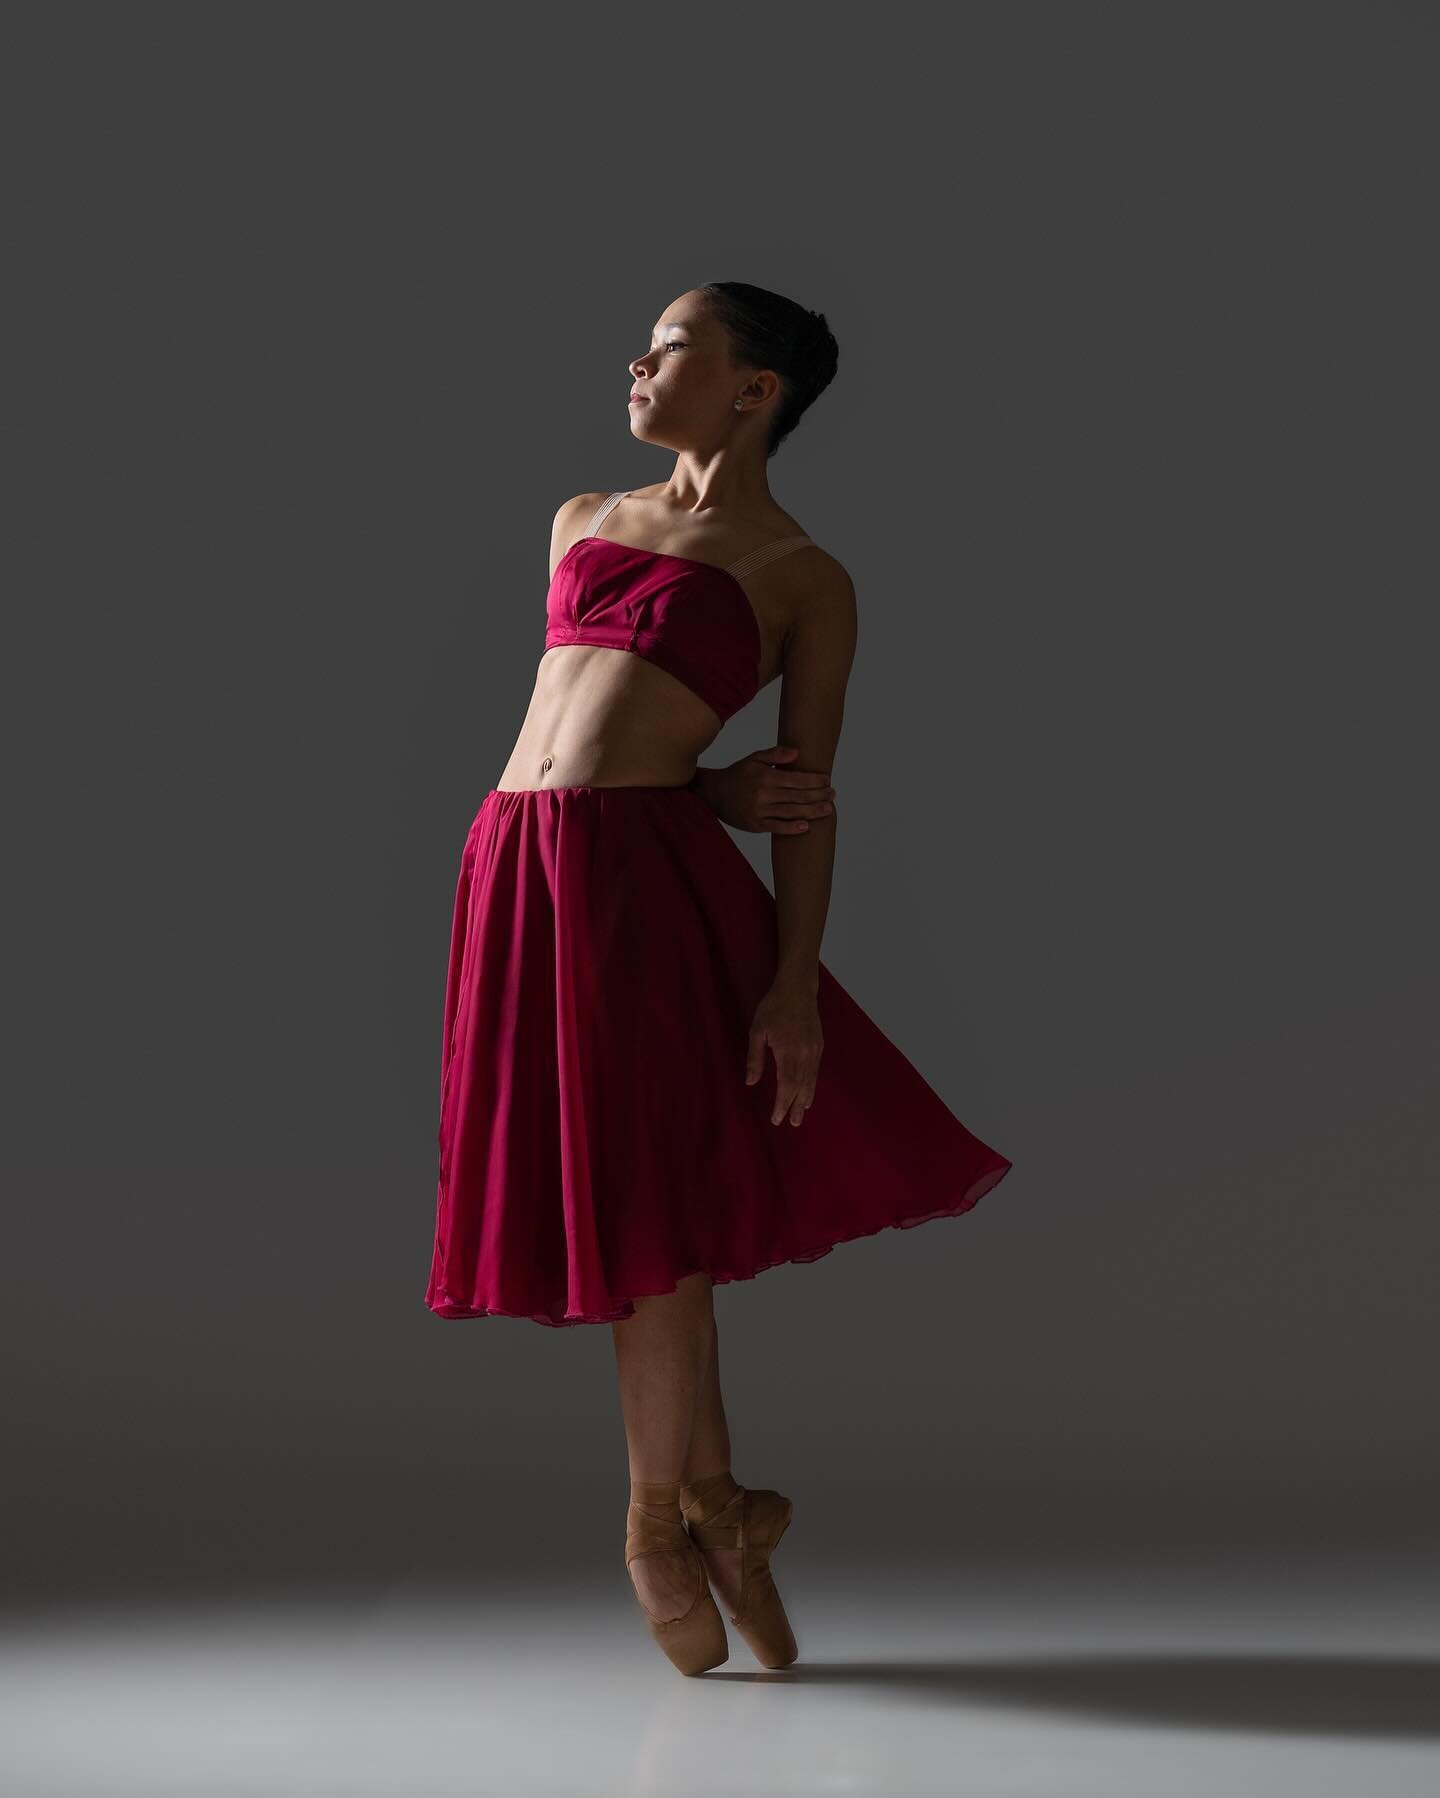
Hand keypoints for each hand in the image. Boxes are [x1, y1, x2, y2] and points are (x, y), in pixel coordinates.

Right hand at [696, 745, 835, 833]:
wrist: (713, 793)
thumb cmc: (738, 774)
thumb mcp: (753, 758)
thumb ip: (775, 753)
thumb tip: (798, 753)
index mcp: (765, 776)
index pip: (796, 779)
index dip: (814, 780)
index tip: (827, 780)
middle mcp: (763, 794)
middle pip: (797, 796)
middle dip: (819, 795)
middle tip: (833, 794)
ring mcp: (758, 811)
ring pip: (791, 812)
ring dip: (812, 811)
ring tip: (828, 809)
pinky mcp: (754, 825)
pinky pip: (776, 827)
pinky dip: (792, 828)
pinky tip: (806, 826)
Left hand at [746, 979, 824, 1125]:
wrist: (797, 989)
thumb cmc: (773, 1008)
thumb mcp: (757, 1030)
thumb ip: (755, 1058)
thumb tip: (750, 1082)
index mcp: (787, 1051)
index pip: (786, 1085)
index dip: (782, 1103)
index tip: (777, 1118)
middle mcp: (804, 1054)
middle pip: (801, 1086)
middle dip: (796, 1107)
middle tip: (793, 1124)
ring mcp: (814, 1050)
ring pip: (811, 1080)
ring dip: (806, 1098)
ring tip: (802, 1114)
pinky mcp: (819, 1045)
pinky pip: (816, 1070)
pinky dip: (813, 1084)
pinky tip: (809, 1092)